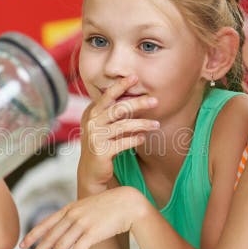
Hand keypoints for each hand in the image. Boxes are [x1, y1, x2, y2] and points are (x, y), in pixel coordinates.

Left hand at [20, 186, 150, 248]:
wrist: (128, 202)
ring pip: (61, 246)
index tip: (22, 246)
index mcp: (69, 208)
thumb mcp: (86, 207)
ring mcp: (82, 223)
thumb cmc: (109, 206)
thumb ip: (74, 215)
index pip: (45, 223)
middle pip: (50, 238)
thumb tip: (64, 228)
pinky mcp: (93, 232)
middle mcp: (73, 215)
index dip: (32, 235)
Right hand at [77, 75, 158, 194]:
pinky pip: (123, 142)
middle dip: (138, 103)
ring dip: (142, 124)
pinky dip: (135, 139)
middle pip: (118, 108)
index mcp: (91, 112)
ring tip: (156, 124)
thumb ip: (113, 111)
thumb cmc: (102, 144)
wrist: (92, 171)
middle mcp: (91, 122)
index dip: (120, 86)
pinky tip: (144, 138)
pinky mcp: (101, 151)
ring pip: (123, 126)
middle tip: (155, 101)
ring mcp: (95, 137)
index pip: (107, 96)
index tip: (134, 77)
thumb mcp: (104, 125)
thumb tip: (136, 96)